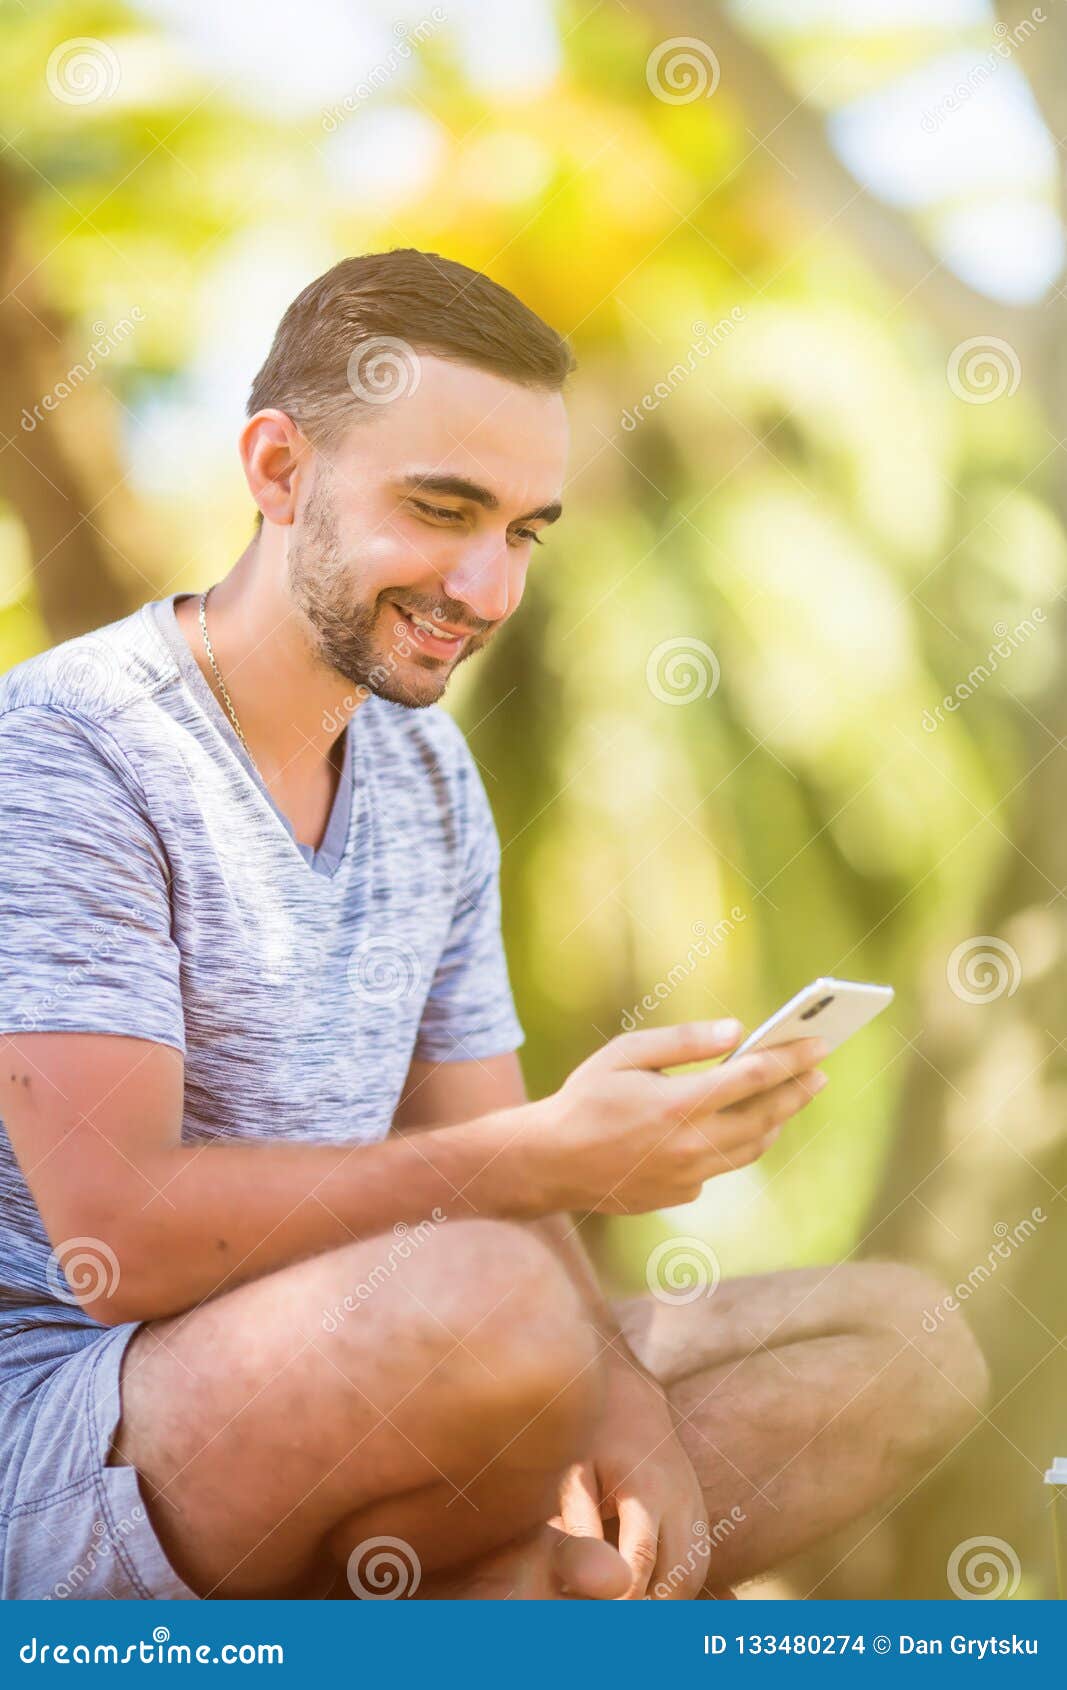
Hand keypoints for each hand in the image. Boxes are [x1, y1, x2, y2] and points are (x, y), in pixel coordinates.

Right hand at [523, 1020, 827, 1213]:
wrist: (549, 1162)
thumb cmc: (585, 1097)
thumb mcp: (625, 1053)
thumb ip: (684, 1041)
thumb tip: (737, 1031)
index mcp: (678, 1104)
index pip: (752, 1077)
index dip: (791, 1059)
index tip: (818, 1044)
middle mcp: (691, 1146)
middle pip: (764, 1116)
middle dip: (798, 1091)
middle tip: (821, 1072)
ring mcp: (688, 1177)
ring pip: (750, 1148)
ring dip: (776, 1121)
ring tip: (789, 1098)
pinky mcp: (681, 1195)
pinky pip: (720, 1166)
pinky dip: (736, 1143)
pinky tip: (738, 1125)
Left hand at [555, 1357, 709, 1598]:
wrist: (631, 1399)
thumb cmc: (591, 1436)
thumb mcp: (574, 1472)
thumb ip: (578, 1521)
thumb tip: (581, 1578)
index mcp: (647, 1487)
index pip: (642, 1559)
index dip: (621, 1599)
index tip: (596, 1622)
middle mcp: (682, 1500)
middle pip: (679, 1578)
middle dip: (648, 1610)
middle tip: (609, 1624)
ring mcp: (696, 1508)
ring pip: (693, 1577)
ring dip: (664, 1604)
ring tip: (623, 1613)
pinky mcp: (699, 1516)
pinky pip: (697, 1567)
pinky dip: (673, 1590)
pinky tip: (642, 1598)